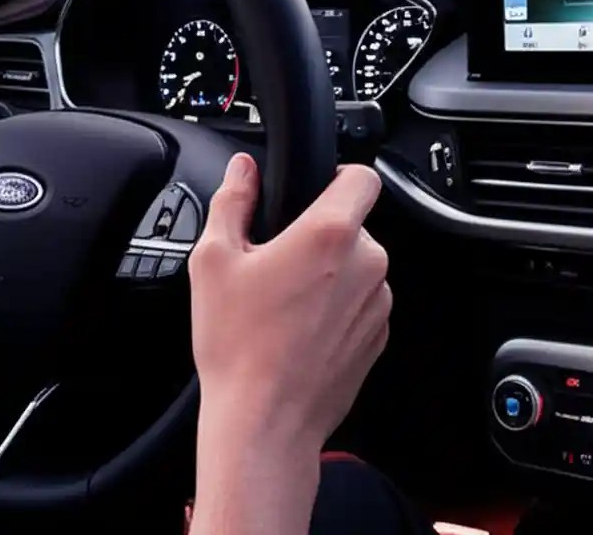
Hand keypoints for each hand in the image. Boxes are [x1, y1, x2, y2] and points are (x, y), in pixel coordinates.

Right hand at [189, 154, 389, 454]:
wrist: (264, 421)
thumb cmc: (238, 346)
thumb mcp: (213, 261)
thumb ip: (231, 202)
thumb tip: (242, 170)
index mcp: (330, 234)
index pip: (362, 176)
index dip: (336, 175)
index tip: (312, 191)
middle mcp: (367, 264)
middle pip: (353, 225)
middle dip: (318, 236)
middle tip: (275, 263)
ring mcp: (378, 303)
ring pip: (358, 266)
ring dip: (329, 274)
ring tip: (283, 304)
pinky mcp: (378, 336)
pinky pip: (360, 304)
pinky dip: (336, 309)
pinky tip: (298, 331)